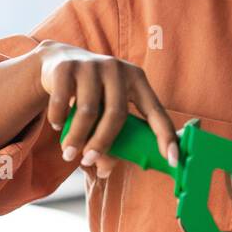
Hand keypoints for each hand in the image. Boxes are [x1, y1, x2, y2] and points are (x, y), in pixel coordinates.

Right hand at [35, 40, 178, 178]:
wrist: (59, 60)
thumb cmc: (93, 93)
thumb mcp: (106, 109)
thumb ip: (112, 137)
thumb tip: (104, 171)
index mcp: (137, 80)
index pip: (156, 112)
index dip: (166, 137)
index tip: (173, 160)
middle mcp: (118, 69)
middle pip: (117, 114)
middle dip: (103, 143)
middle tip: (89, 162)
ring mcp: (92, 65)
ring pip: (88, 112)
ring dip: (77, 138)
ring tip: (69, 153)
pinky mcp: (67, 67)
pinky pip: (63, 102)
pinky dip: (59, 119)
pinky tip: (57, 126)